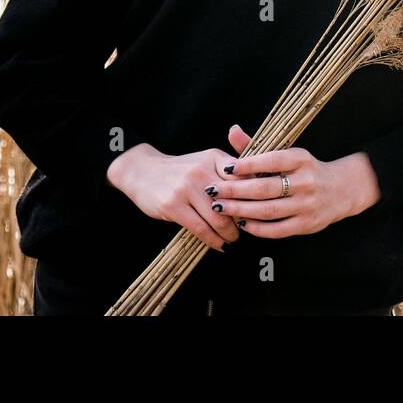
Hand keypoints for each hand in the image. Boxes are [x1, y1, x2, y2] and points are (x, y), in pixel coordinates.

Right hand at [105, 126, 253, 252]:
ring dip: (229, 234)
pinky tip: (219, 245)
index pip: (244, 179)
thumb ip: (228, 173)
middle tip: (246, 229)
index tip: (260, 210)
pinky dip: (213, 240)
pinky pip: (200, 228)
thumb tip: (255, 195)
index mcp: (214, 157)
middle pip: (234, 201)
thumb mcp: (205, 161)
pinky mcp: (173, 205)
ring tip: (233, 239)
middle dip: (243, 220)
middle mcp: (201, 170)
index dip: (254, 198)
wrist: (143, 171)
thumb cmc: (181, 170)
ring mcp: (186, 188)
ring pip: (218, 218)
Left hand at [205, 124, 381, 238]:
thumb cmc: (307, 169)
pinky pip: (276, 229)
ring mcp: (307, 205)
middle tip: (212, 191)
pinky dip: (256, 228)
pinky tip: (241, 222)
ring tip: (220, 207)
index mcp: (301, 159)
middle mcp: (306, 181)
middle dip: (235, 191)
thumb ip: (257, 146)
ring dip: (240, 210)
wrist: (342, 189)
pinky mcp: (306, 224)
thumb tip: (232, 131)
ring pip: (268, 210)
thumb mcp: (288, 154)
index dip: (247, 164)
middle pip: (265, 188)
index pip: (271, 160)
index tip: (225, 168)